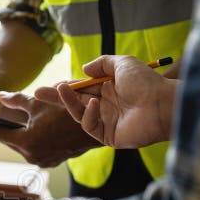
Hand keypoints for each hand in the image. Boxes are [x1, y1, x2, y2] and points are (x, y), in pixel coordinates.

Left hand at [0, 92, 99, 166]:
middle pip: (7, 139)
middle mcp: (32, 156)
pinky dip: (30, 138)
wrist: (101, 127)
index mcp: (27, 142)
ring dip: (16, 133)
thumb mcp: (41, 101)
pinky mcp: (51, 161)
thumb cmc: (71, 111)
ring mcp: (42, 161)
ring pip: (21, 144)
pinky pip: (33, 148)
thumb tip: (1, 98)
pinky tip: (31, 129)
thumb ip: (17, 100)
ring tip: (9, 121)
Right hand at [34, 55, 176, 147]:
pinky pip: (90, 126)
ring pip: (79, 113)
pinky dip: (87, 114)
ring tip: (60, 89)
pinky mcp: (108, 136)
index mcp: (109, 90)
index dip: (66, 87)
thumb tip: (83, 71)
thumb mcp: (122, 63)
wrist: (163, 105)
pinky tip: (93, 104)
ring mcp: (106, 122)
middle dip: (56, 97)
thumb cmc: (147, 83)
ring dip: (68, 101)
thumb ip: (101, 64)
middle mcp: (106, 106)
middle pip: (75, 102)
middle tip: (37, 93)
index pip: (81, 89)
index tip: (51, 84)